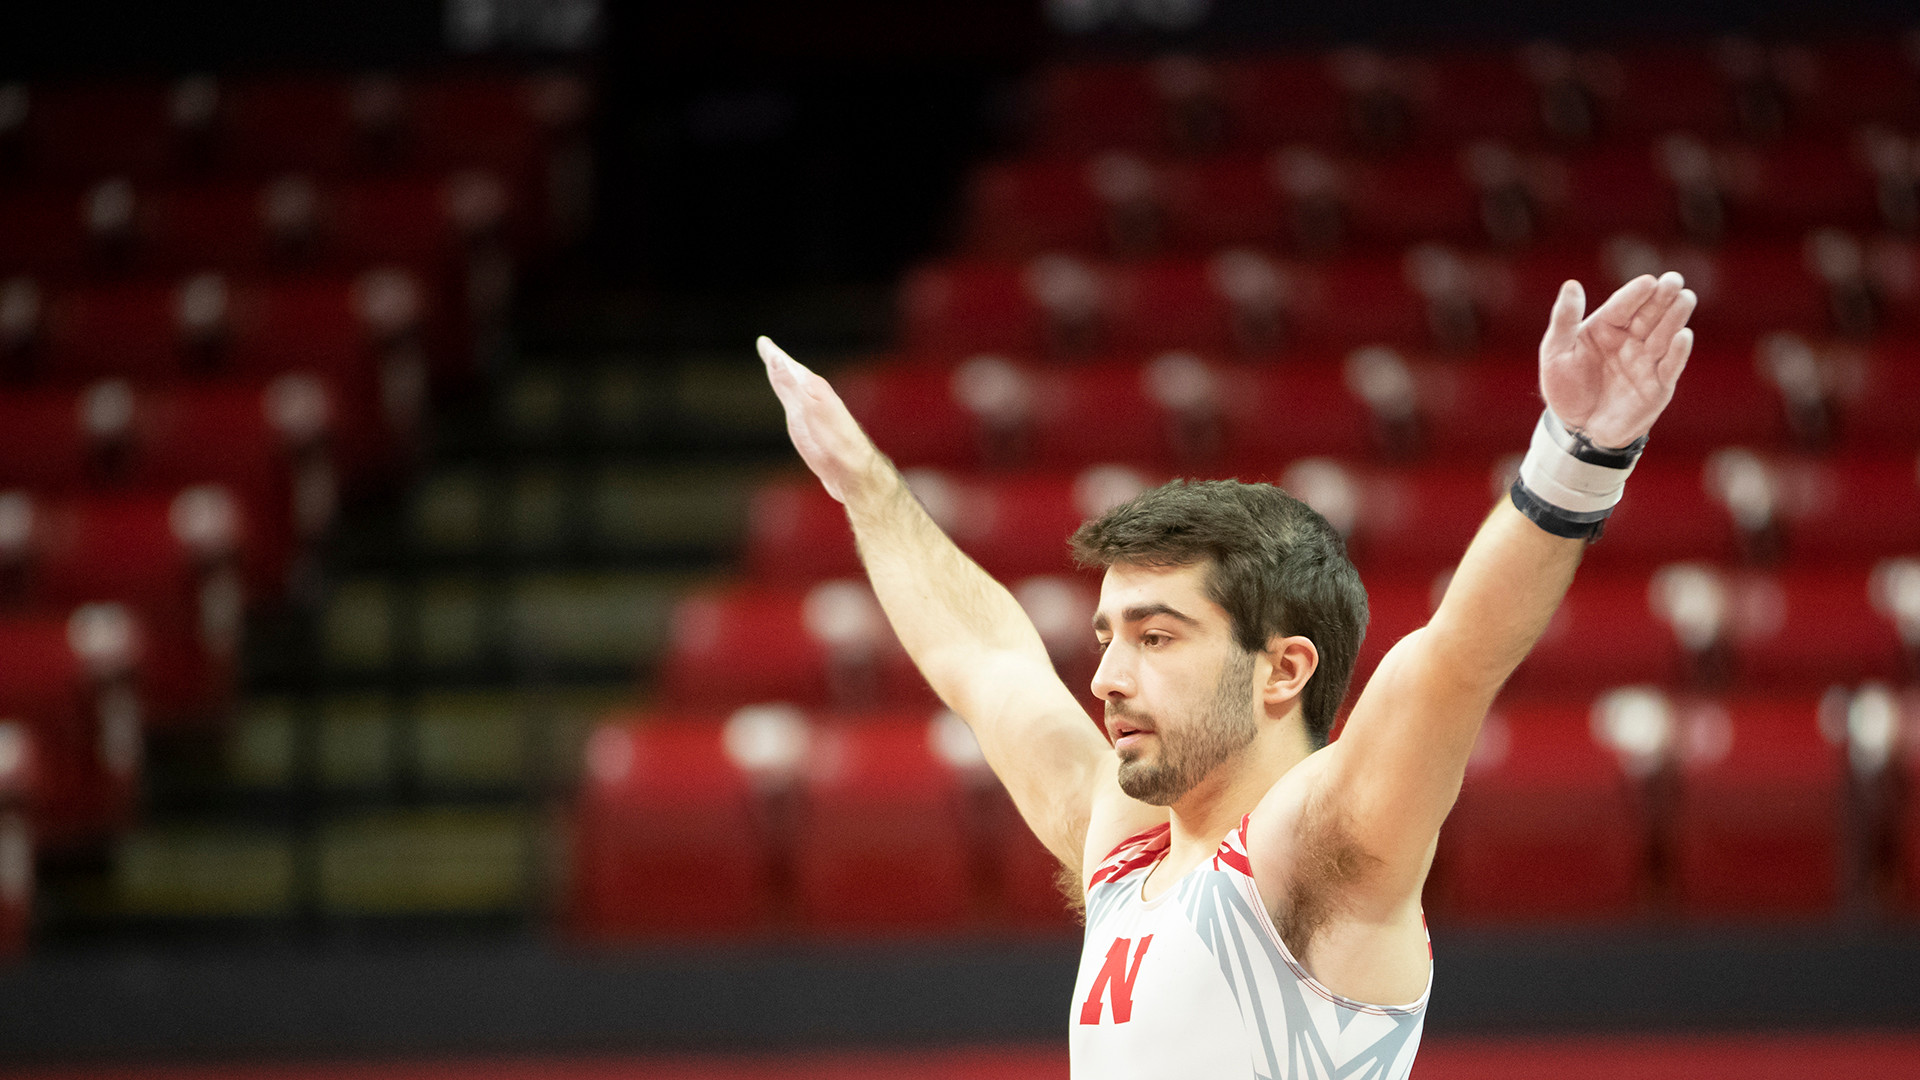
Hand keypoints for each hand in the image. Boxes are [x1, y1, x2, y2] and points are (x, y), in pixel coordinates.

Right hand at [759, 335, 885, 504]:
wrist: (855, 473)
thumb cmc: (835, 442)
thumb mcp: (808, 410)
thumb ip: (790, 385)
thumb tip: (775, 357)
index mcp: (814, 388)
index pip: (788, 366)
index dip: (773, 354)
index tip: (763, 341)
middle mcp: (816, 398)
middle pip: (793, 374)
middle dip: (779, 362)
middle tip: (766, 349)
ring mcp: (816, 414)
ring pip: (797, 391)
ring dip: (786, 379)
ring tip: (777, 369)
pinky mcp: (815, 431)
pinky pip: (799, 408)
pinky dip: (792, 400)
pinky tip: (795, 404)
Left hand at [1537, 272, 1696, 448]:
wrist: (1576, 429)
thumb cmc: (1565, 387)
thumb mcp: (1556, 352)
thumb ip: (1564, 320)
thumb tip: (1571, 284)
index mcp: (1606, 327)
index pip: (1623, 305)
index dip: (1636, 293)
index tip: (1649, 281)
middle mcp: (1630, 340)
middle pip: (1650, 315)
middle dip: (1663, 297)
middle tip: (1675, 280)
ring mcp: (1646, 362)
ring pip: (1664, 335)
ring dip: (1676, 317)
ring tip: (1685, 298)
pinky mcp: (1658, 385)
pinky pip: (1670, 366)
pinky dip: (1678, 352)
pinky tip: (1683, 335)